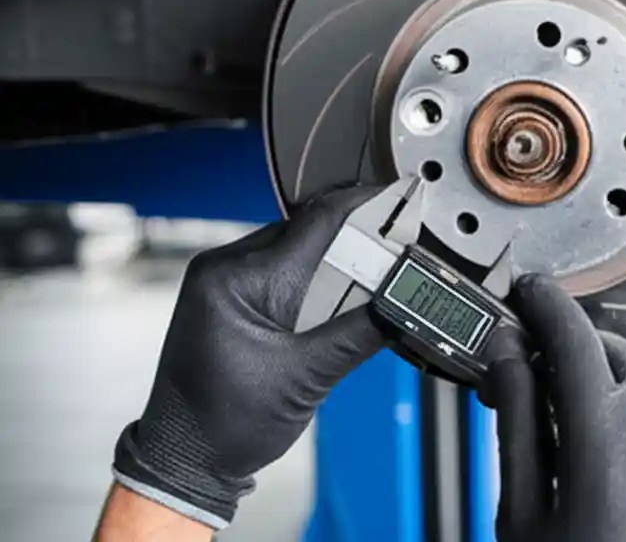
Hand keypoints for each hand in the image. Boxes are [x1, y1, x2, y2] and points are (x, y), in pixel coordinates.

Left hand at [110, 188, 386, 528]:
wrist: (185, 459)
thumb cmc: (227, 425)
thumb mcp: (307, 377)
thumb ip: (360, 332)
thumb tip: (405, 303)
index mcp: (236, 278)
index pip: (315, 224)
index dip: (363, 209)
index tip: (401, 200)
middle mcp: (224, 268)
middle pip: (308, 233)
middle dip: (355, 241)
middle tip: (399, 251)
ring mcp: (223, 281)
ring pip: (297, 250)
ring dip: (335, 263)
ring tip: (373, 279)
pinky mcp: (229, 297)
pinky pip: (282, 271)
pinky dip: (314, 281)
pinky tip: (337, 300)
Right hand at [482, 276, 625, 541]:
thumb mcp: (520, 514)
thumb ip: (517, 424)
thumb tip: (509, 353)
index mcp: (606, 449)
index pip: (576, 343)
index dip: (550, 308)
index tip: (532, 293)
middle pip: (623, 361)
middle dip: (583, 361)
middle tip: (541, 381)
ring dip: (617, 405)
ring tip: (579, 450)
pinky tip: (622, 479)